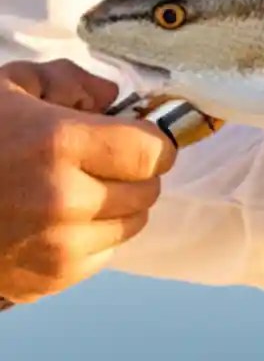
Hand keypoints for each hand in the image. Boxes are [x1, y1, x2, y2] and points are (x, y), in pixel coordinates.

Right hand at [0, 60, 176, 304]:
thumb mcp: (7, 87)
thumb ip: (68, 81)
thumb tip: (114, 99)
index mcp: (58, 144)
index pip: (152, 150)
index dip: (152, 139)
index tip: (140, 134)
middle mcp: (65, 199)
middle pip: (148, 188)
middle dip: (134, 171)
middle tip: (102, 161)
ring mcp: (59, 246)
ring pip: (132, 223)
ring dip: (118, 205)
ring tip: (78, 189)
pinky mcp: (49, 279)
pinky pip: (105, 254)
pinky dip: (93, 236)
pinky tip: (58, 220)